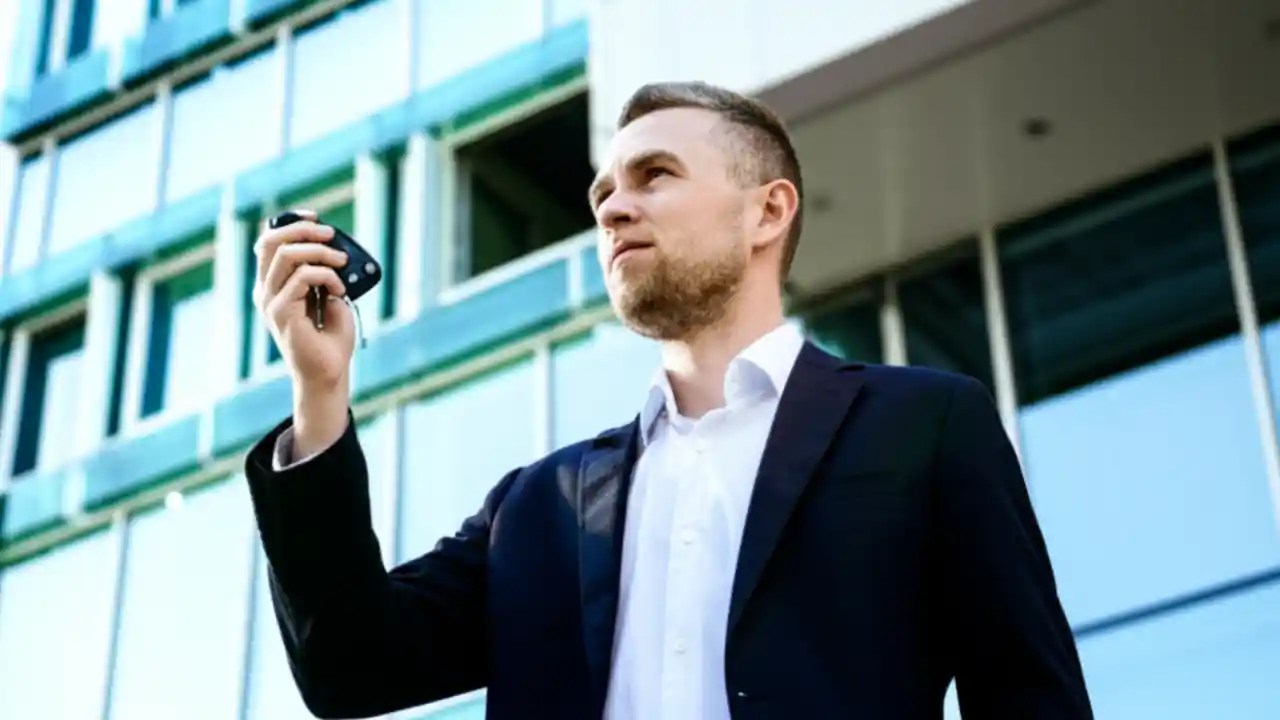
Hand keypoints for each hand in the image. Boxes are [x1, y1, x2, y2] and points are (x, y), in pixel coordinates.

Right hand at [252, 209, 352, 393]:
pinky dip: (326, 277)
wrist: (329, 372)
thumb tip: (331, 246)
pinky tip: (339, 291)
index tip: (316, 217)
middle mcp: (265, 291)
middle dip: (303, 230)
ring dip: (321, 253)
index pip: (268, 242)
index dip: (290, 224)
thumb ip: (323, 271)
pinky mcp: (280, 312)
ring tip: (342, 263)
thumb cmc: (331, 338)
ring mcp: (269, 301)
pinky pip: (302, 278)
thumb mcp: (329, 295)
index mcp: (272, 285)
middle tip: (331, 234)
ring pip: (287, 255)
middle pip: (270, 242)